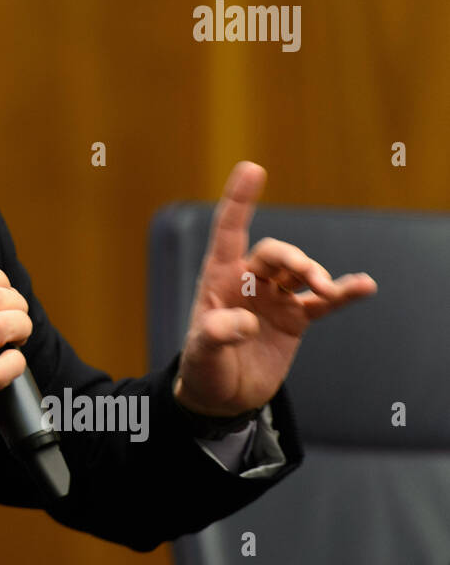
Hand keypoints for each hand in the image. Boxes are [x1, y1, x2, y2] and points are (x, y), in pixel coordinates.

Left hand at [174, 161, 377, 417]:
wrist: (222, 397)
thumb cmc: (204, 368)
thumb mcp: (201, 354)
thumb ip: (215, 335)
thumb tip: (246, 322)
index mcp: (217, 278)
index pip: (229, 232)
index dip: (239, 200)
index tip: (252, 168)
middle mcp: (248, 281)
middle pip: (273, 254)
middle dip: (292, 258)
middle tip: (308, 276)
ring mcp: (274, 298)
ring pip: (299, 273)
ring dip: (316, 275)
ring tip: (328, 289)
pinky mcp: (295, 319)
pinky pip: (323, 301)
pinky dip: (343, 293)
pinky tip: (364, 286)